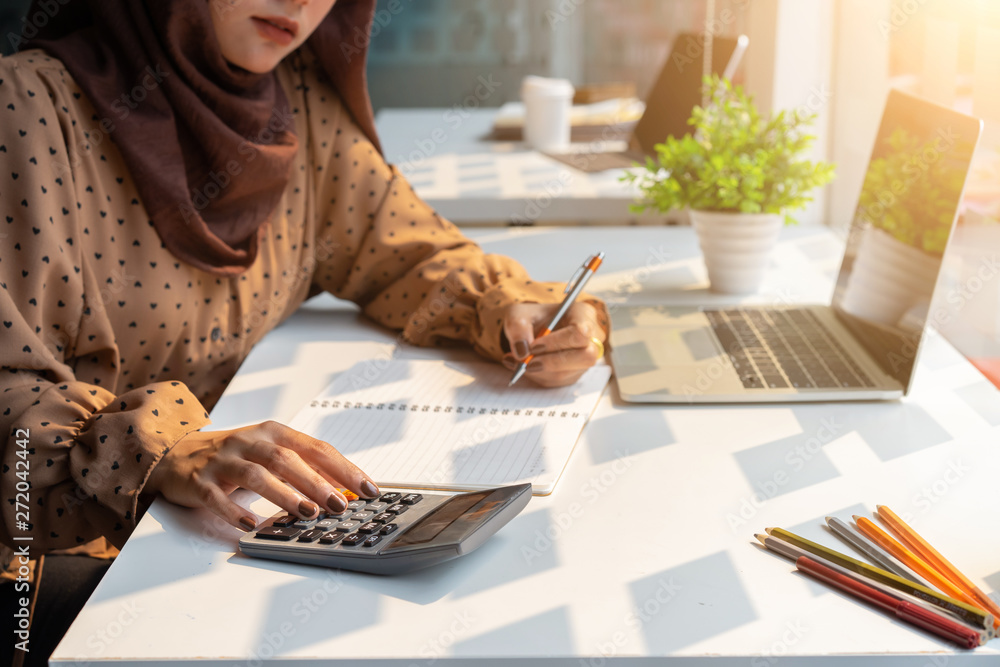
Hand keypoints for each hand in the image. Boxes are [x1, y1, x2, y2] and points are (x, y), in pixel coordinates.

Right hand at [145, 421, 379, 531]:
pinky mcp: (200, 481)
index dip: (343, 469)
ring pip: (257, 475)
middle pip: (287, 459)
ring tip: (307, 512)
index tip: (367, 488)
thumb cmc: (235, 455)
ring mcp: (224, 461)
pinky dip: (235, 510)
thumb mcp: (270, 451)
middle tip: (340, 504)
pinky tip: (253, 523)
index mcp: (273, 432)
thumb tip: (344, 489)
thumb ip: (303, 466)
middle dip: (317, 482)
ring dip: (284, 495)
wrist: (177, 453)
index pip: (315, 448)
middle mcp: (250, 442)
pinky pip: (217, 496)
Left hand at [501, 301, 605, 387]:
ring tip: (520, 362)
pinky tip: (526, 366)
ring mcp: (585, 357)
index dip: (557, 343)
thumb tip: (522, 352)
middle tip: (526, 362)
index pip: (580, 332)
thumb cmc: (530, 318)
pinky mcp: (575, 372)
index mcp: (582, 314)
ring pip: (568, 373)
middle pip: (585, 356)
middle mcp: (591, 336)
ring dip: (540, 371)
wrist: (530, 330)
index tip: (533, 347)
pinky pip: (559, 381)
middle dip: (552, 362)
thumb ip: (517, 327)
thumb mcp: (518, 314)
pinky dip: (539, 376)